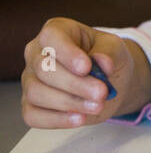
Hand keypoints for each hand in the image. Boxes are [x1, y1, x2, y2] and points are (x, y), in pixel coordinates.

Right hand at [20, 17, 150, 127]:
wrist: (111, 82)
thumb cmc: (107, 59)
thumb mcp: (116, 48)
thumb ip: (110, 52)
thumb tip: (103, 62)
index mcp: (56, 32)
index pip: (51, 37)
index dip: (67, 53)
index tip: (86, 67)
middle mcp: (37, 54)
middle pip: (44, 70)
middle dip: (75, 84)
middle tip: (102, 92)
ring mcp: (31, 80)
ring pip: (36, 93)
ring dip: (69, 103)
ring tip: (97, 106)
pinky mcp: (32, 104)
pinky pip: (33, 115)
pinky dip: (56, 120)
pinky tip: (80, 118)